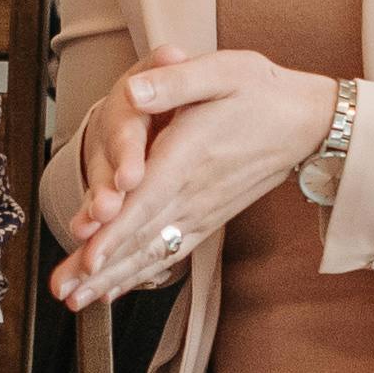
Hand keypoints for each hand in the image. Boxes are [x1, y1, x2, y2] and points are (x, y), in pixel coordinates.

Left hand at [55, 43, 335, 309]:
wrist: (309, 123)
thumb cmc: (262, 92)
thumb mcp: (223, 71)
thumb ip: (176, 81)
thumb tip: (134, 90)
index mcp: (189, 155)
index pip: (147, 201)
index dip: (116, 232)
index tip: (89, 260)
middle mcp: (194, 192)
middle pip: (141, 236)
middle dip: (100, 267)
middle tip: (65, 293)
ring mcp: (202, 210)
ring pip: (153, 251)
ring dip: (113, 277)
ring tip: (78, 301)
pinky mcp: (208, 218)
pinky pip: (170, 251)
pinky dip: (140, 272)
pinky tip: (114, 288)